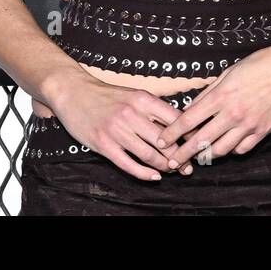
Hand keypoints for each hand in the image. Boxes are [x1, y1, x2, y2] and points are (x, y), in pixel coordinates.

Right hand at [48, 75, 185, 181]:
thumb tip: (178, 125)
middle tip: (188, 165)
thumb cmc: (106, 95)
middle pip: (165, 140)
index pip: (175, 119)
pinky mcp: (104, 144)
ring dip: (164, 166)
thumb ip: (153, 109)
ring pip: (149, 155)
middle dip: (180, 156)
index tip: (197, 144)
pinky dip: (144, 173)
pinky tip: (154, 176)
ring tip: (172, 171)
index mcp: (143, 99)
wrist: (73, 92)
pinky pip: (128, 164)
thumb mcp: (134, 95)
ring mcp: (117, 131)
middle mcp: (132, 114)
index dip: (189, 134)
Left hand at [155, 37, 270, 170]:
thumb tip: (194, 106)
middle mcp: (232, 113)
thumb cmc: (262, 64)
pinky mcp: (263, 131)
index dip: (172, 133)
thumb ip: (211, 91)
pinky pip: (242, 148)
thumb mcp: (230, 71)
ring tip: (200, 154)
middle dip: (183, 153)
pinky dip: (232, 149)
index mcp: (221, 95)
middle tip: (173, 160)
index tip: (162, 140)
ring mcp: (248, 124)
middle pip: (200, 140)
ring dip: (207, 154)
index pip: (188, 120)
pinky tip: (227, 145)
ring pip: (220, 150)